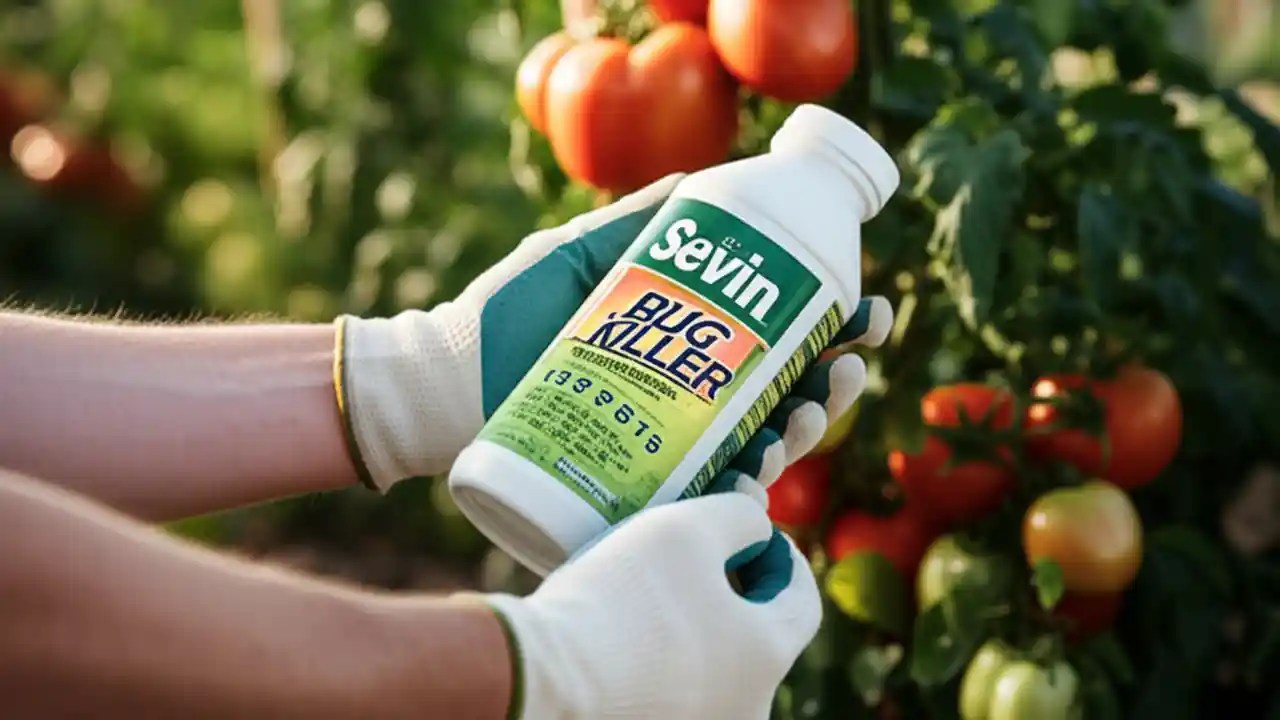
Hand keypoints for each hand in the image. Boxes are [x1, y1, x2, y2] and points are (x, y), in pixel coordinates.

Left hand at [336, 177, 893, 490]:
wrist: (442, 381)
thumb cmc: (506, 314)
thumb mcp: (580, 255)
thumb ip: (637, 222)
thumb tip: (704, 179)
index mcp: (689, 343)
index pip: (778, 338)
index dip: (832, 327)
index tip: (866, 310)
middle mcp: (688, 398)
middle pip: (784, 395)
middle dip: (833, 383)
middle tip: (848, 366)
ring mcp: (666, 445)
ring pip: (757, 446)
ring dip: (802, 433)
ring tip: (810, 414)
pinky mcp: (637, 485)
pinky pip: (703, 494)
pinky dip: (742, 489)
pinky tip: (761, 472)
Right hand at [484, 493, 819, 719]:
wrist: (540, 678)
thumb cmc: (621, 600)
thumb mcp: (686, 530)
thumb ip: (737, 515)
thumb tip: (754, 517)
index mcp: (768, 659)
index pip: (803, 600)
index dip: (782, 555)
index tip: (752, 531)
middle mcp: (747, 711)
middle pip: (758, 637)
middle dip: (736, 590)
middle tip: (700, 553)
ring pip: (715, 667)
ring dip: (699, 626)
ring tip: (656, 589)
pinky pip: (675, 692)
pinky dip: (665, 659)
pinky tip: (629, 631)